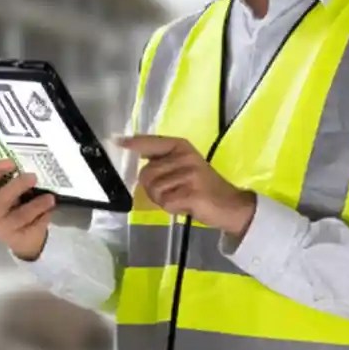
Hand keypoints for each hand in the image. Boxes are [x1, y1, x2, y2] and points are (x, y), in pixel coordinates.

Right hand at [0, 158, 56, 260]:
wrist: (20, 239)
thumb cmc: (9, 210)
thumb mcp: (0, 193)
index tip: (13, 162)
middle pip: (0, 200)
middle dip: (17, 186)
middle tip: (33, 177)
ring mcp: (2, 230)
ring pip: (20, 216)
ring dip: (37, 205)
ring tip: (50, 198)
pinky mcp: (18, 240)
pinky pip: (33, 226)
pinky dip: (43, 217)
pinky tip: (48, 211)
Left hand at [111, 134, 256, 238]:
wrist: (231, 205)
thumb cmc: (203, 187)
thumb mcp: (185, 166)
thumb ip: (164, 159)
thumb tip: (136, 149)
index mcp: (181, 147)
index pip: (152, 142)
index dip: (134, 143)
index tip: (117, 141)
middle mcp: (185, 157)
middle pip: (147, 173)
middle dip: (152, 188)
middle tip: (171, 193)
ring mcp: (189, 174)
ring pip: (154, 189)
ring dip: (162, 200)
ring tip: (179, 198)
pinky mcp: (192, 193)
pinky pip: (165, 202)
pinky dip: (171, 208)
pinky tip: (185, 205)